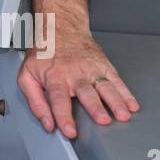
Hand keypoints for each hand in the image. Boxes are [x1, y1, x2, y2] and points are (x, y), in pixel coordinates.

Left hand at [17, 31, 139, 138]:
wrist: (60, 27)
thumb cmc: (44, 54)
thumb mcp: (27, 75)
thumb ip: (35, 102)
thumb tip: (47, 123)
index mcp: (55, 77)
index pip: (59, 100)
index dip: (64, 117)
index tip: (70, 131)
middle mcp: (74, 73)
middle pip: (86, 93)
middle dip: (95, 108)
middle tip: (103, 121)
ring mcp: (91, 69)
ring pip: (105, 87)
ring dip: (115, 101)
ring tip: (123, 115)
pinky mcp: (103, 65)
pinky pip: (116, 80)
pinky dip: (126, 93)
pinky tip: (132, 105)